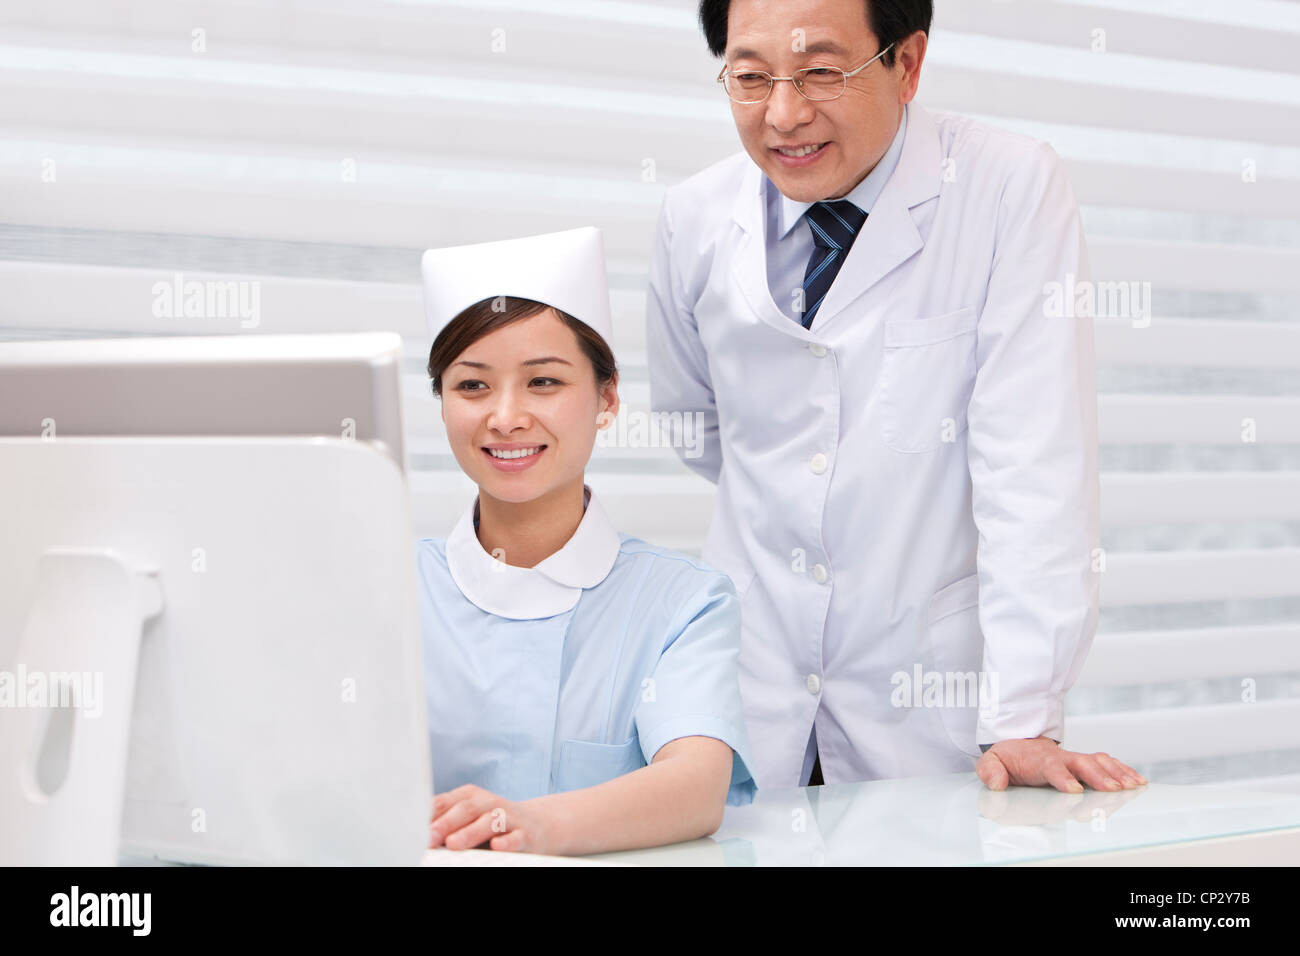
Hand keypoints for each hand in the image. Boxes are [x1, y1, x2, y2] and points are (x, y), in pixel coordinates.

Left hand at [428, 784, 566, 854]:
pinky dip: (507, 842)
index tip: (412, 831)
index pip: (445, 802)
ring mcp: (509, 818)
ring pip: (490, 822)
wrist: (537, 825)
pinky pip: (516, 838)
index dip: (428, 816)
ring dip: (470, 832)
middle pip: (465, 809)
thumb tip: (419, 836)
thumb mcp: (468, 818)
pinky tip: (497, 846)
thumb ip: (445, 823)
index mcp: (469, 797)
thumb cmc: (492, 824)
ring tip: (454, 844)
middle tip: (428, 838)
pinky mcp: (526, 835)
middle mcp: (488, 803)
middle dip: (445, 823)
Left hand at [976, 736, 1146, 792]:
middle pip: (1082, 763)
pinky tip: (1137, 780)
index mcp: (1038, 760)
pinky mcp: (1084, 762)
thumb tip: (996, 783)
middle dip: (1098, 776)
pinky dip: (1123, 770)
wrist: (1017, 742)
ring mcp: (1074, 758)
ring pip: (1098, 761)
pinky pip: (1106, 763)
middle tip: (1113, 789)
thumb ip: (990, 771)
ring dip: (1116, 773)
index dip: (1063, 778)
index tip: (1075, 789)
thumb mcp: (991, 762)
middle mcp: (1060, 757)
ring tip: (1133, 785)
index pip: (1051, 768)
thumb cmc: (1008, 756)